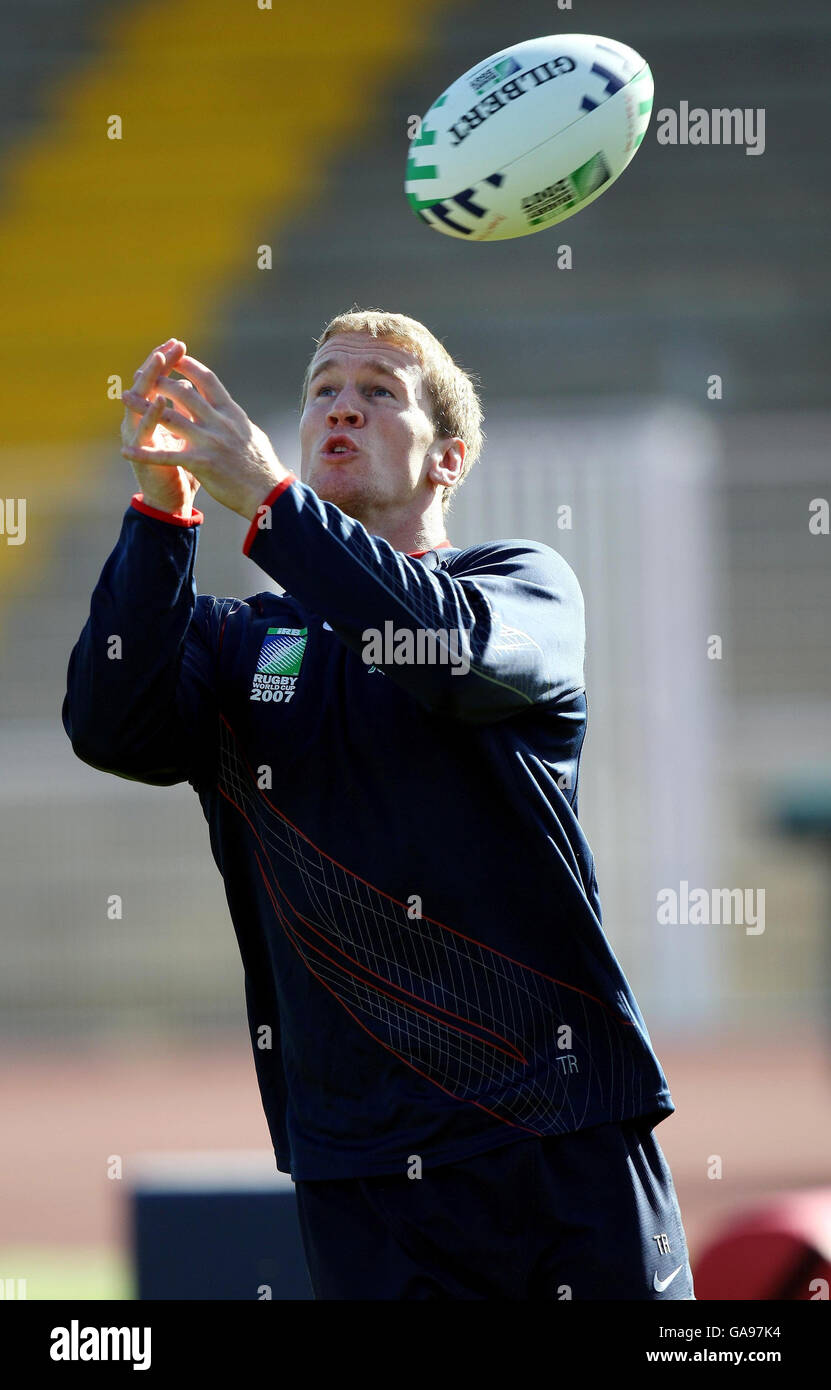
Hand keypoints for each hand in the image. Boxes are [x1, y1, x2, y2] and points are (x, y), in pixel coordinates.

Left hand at [121, 352, 289, 521]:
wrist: (270, 493)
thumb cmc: (262, 467)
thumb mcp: (249, 433)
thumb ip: (231, 418)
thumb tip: (221, 405)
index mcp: (232, 413)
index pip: (207, 380)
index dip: (187, 365)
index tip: (171, 355)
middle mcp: (220, 423)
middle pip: (183, 392)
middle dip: (158, 380)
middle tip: (139, 374)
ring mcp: (211, 442)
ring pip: (170, 418)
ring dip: (143, 406)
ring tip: (124, 397)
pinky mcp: (202, 463)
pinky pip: (167, 456)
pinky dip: (145, 453)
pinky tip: (126, 451)